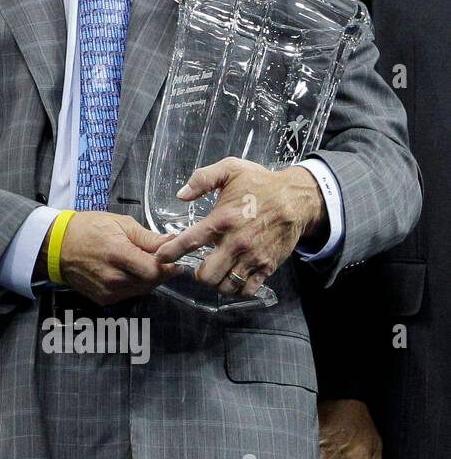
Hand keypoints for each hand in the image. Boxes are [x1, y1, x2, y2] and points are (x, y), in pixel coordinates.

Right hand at [48, 211, 184, 306]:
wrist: (57, 246)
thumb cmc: (87, 229)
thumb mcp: (119, 223)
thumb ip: (148, 236)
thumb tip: (172, 242)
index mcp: (117, 254)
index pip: (154, 271)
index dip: (167, 265)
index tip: (171, 258)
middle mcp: (112, 277)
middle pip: (151, 282)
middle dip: (159, 271)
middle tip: (157, 258)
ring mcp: (107, 291)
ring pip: (142, 290)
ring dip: (147, 279)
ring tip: (140, 263)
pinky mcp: (103, 299)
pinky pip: (129, 294)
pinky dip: (134, 285)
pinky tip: (127, 272)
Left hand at [153, 158, 324, 298]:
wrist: (297, 198)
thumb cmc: (261, 183)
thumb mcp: (230, 169)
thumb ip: (202, 179)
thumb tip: (181, 195)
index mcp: (223, 219)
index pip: (190, 241)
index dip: (170, 252)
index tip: (161, 257)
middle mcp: (236, 242)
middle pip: (207, 274)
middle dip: (197, 273)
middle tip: (198, 266)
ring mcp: (253, 257)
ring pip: (225, 286)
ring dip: (216, 283)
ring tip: (216, 273)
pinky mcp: (267, 266)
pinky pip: (247, 290)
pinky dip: (237, 289)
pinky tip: (233, 278)